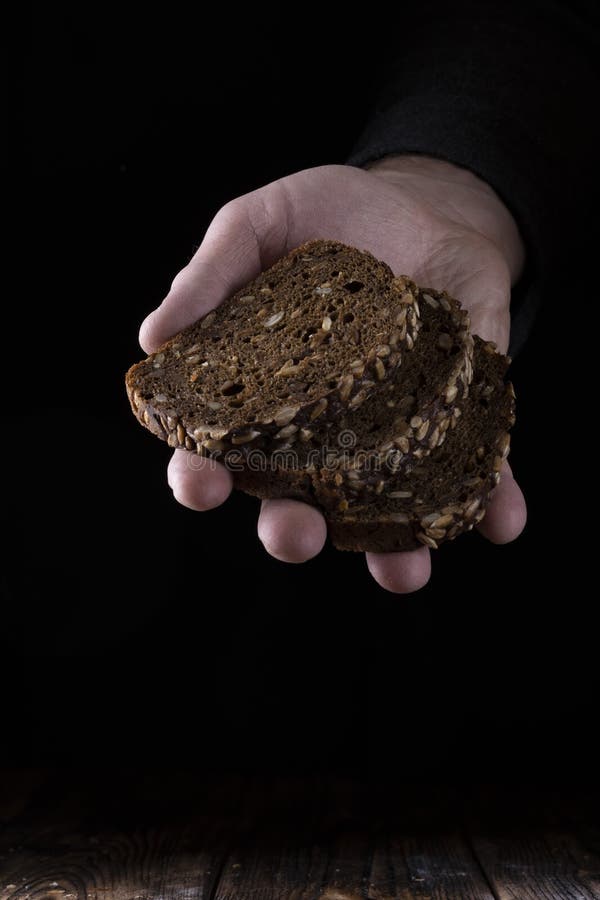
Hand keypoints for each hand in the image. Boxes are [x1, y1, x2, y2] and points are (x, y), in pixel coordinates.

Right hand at [140, 159, 526, 592]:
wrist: (418, 205)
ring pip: (382, 510)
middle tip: (294, 533)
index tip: (198, 483)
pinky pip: (472, 470)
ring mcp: (389, 433)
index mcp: (260, 400)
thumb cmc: (322, 220)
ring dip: (391, 550)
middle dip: (291, 531)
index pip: (217, 455)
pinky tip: (502, 519)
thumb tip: (152, 337)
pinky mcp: (455, 418)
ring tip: (403, 570)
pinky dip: (489, 501)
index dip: (199, 477)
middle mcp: (319, 435)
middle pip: (294, 502)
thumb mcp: (256, 226)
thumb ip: (209, 275)